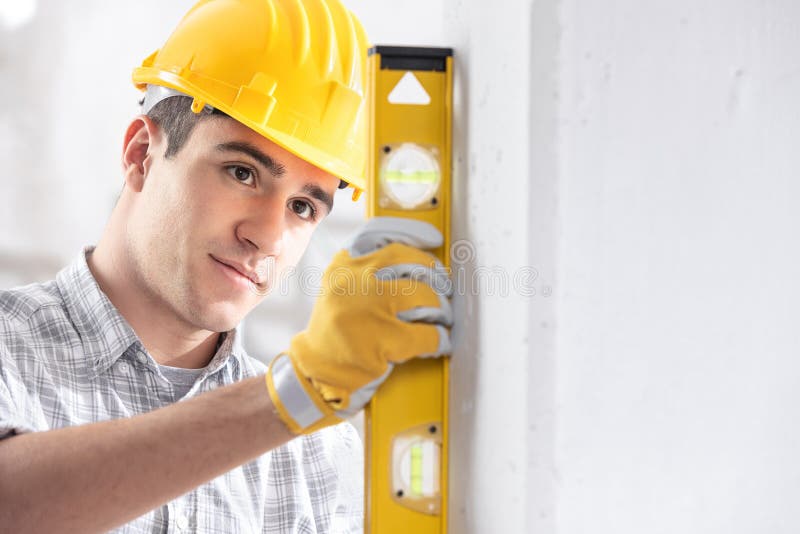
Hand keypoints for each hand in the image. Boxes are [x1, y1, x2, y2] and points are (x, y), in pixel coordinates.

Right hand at [265, 217, 452, 433]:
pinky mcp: (381, 341)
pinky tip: (442, 340)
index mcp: (345, 267)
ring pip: (424, 296)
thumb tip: (414, 258)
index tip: (434, 239)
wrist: (318, 369)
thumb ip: (364, 269)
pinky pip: (427, 334)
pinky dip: (440, 338)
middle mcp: (355, 283)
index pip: (381, 237)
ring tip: (443, 315)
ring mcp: (368, 311)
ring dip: (441, 307)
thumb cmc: (337, 329)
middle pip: (412, 266)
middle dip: (436, 276)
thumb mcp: (340, 289)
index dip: (414, 234)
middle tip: (444, 287)